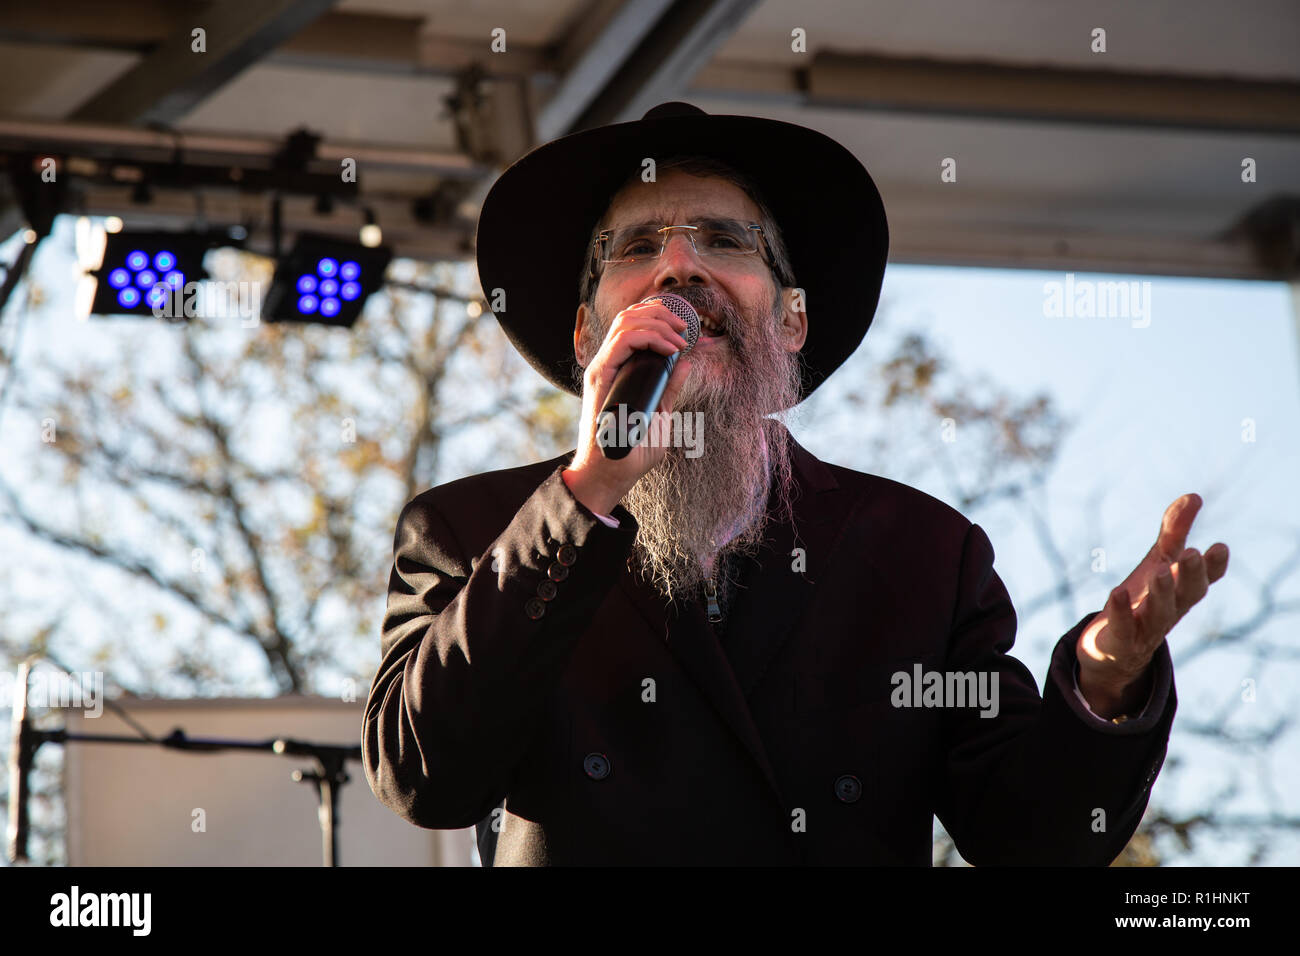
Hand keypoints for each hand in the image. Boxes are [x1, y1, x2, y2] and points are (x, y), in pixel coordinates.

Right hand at [563, 299, 694, 515]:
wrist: (611, 473)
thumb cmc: (632, 449)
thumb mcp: (660, 413)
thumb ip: (670, 388)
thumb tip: (686, 364)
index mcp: (620, 368)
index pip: (633, 324)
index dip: (660, 315)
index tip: (686, 328)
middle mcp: (608, 363)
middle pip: (630, 316)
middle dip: (662, 312)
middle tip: (686, 327)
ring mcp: (603, 368)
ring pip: (626, 322)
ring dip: (659, 322)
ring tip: (680, 337)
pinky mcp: (600, 377)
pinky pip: (622, 342)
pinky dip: (650, 337)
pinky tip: (670, 349)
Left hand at [1076, 493, 1228, 716]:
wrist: (1112, 651)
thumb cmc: (1143, 600)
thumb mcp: (1158, 561)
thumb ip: (1173, 532)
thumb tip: (1194, 496)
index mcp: (1182, 592)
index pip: (1204, 579)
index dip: (1214, 565)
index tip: (1219, 546)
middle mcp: (1170, 610)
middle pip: (1186, 595)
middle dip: (1190, 575)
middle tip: (1192, 553)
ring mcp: (1146, 628)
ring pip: (1159, 613)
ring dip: (1161, 592)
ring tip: (1160, 571)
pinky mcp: (1120, 641)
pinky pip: (1123, 628)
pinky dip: (1121, 611)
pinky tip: (1117, 593)